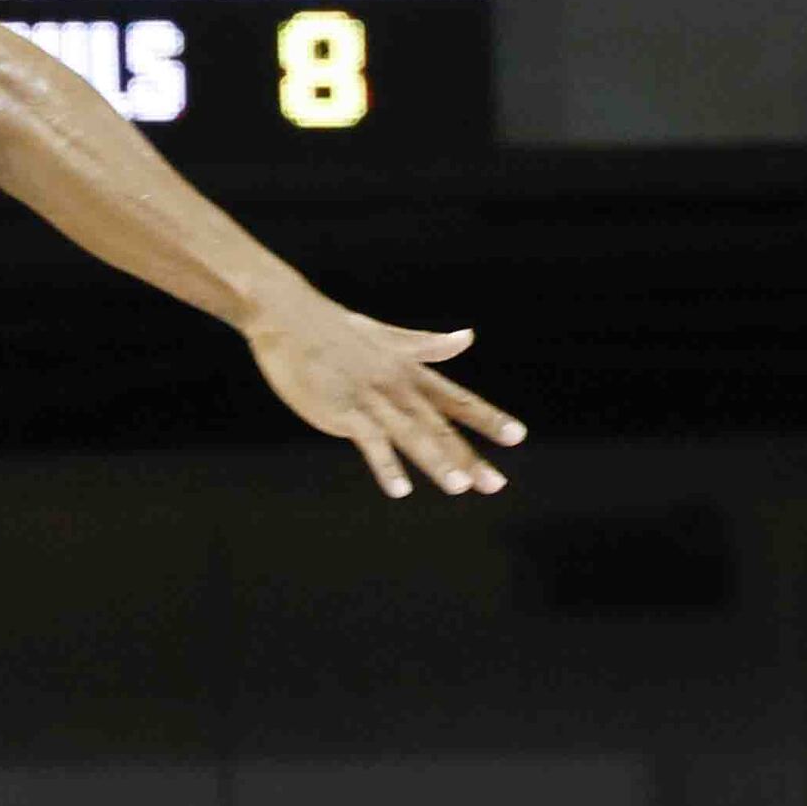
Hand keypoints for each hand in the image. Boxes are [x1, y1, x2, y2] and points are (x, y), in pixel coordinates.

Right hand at [241, 294, 522, 503]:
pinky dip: (385, 465)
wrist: (289, 316)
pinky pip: (369, 441)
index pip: (457, 399)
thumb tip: (467, 337)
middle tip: (496, 485)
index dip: (487, 418)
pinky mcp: (342, 410)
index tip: (517, 436)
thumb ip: (429, 345)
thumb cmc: (335, 328)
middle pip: (440, 426)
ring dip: (437, 461)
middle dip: (469, 456)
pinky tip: (400, 489)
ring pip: (411, 434)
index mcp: (409, 371)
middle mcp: (397, 386)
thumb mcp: (390, 337)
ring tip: (460, 487)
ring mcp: (371, 399)